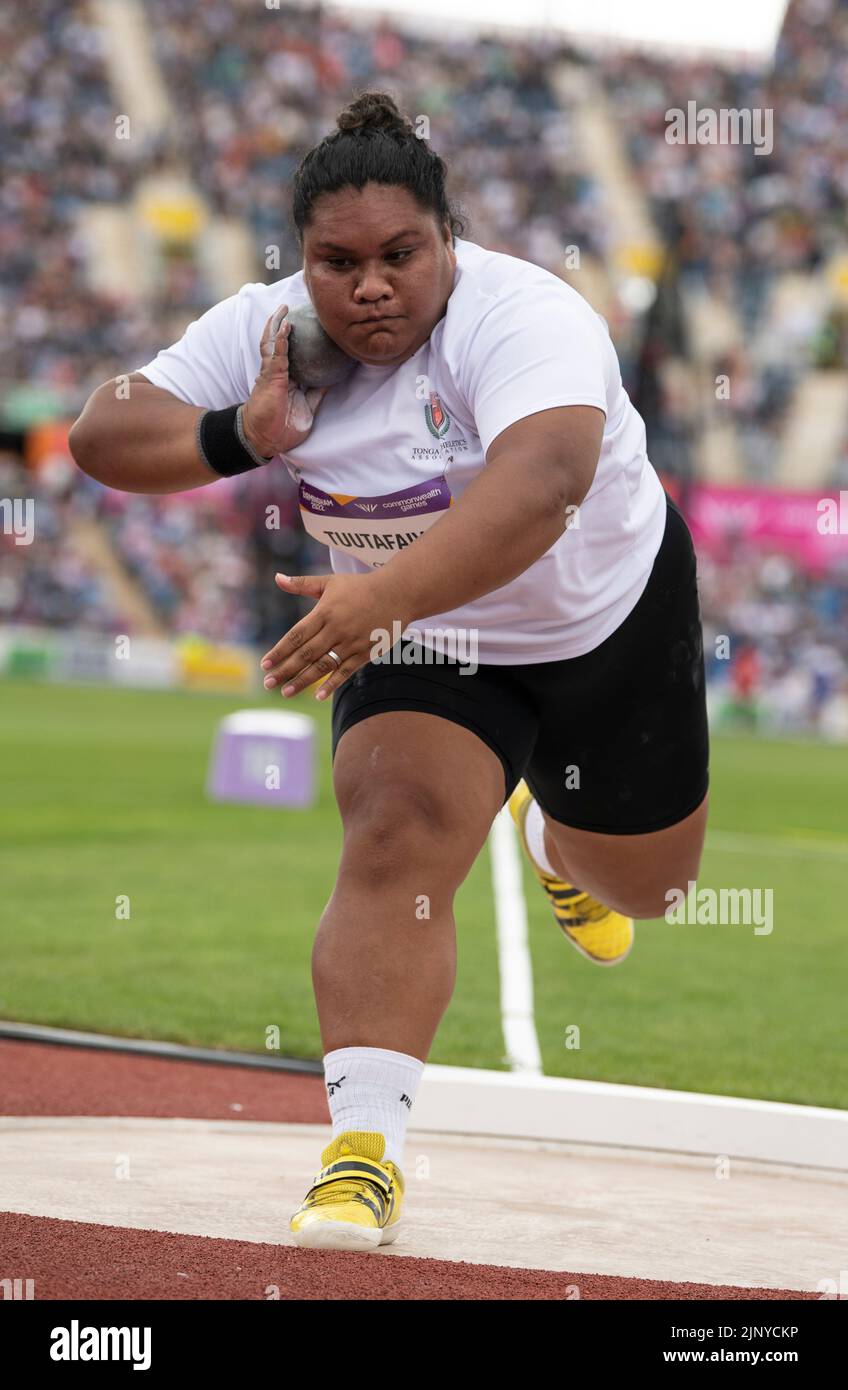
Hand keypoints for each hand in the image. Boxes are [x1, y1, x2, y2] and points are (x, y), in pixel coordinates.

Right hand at [241, 304, 328, 457]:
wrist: (265, 439)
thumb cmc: (282, 428)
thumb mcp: (308, 409)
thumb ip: (318, 393)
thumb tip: (333, 381)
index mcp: (284, 379)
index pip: (289, 353)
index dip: (294, 339)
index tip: (305, 326)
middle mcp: (276, 372)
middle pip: (278, 343)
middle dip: (281, 324)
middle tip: (290, 308)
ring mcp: (271, 372)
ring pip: (272, 342)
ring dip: (278, 324)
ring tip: (284, 308)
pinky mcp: (270, 376)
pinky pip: (276, 353)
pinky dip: (280, 337)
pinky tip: (286, 325)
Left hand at [260, 571, 412, 699]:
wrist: (398, 593)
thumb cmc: (361, 586)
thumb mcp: (330, 582)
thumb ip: (302, 584)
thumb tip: (277, 578)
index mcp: (324, 612)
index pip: (296, 636)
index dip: (279, 651)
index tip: (264, 665)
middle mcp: (336, 629)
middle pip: (305, 654)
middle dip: (284, 670)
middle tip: (268, 684)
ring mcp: (351, 643)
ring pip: (323, 666)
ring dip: (303, 681)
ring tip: (286, 693)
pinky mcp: (366, 653)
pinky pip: (345, 671)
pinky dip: (331, 684)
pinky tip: (318, 696)